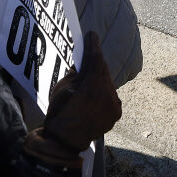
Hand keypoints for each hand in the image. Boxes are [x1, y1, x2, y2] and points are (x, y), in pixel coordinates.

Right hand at [38, 32, 120, 158]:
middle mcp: (107, 94)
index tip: (91, 34)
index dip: (93, 45)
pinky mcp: (116, 114)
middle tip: (90, 51)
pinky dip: (104, 92)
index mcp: (92, 86)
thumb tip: (84, 63)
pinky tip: (95, 93)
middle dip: (96, 61)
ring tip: (90, 77)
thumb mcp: (62, 88)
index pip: (95, 59)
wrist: (65, 142)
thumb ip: (76, 72)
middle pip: (103, 71)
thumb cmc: (59, 114)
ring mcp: (114, 105)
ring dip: (100, 78)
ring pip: (108, 84)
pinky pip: (111, 96)